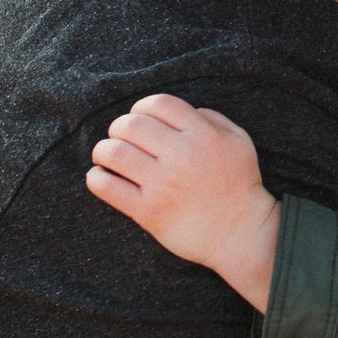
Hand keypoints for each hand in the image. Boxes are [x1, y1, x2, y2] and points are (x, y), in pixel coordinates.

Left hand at [86, 93, 280, 308]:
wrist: (241, 233)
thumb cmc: (239, 184)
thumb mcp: (239, 142)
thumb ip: (212, 118)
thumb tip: (177, 114)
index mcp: (204, 135)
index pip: (159, 104)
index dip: (142, 106)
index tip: (139, 117)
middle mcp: (182, 156)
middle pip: (132, 124)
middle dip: (119, 126)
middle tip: (119, 136)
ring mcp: (163, 185)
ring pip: (114, 152)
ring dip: (103, 150)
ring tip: (105, 155)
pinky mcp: (149, 212)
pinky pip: (108, 188)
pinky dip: (96, 178)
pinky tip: (100, 176)